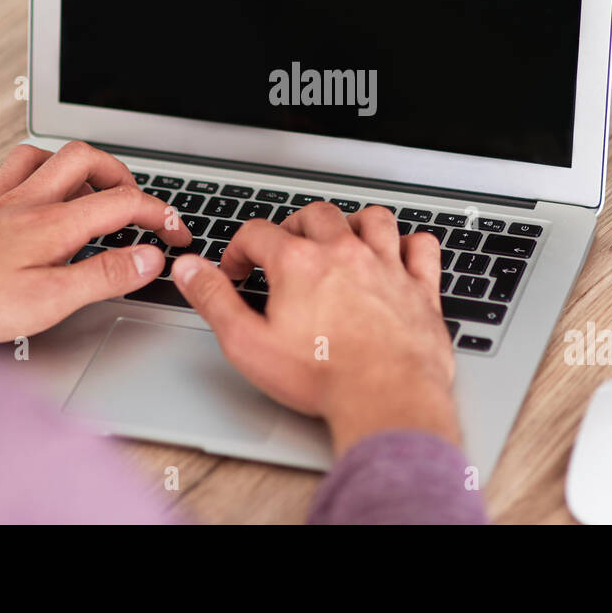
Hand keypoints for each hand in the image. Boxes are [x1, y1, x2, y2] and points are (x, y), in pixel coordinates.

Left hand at [0, 141, 189, 343]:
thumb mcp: (50, 301)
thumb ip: (104, 275)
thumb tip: (149, 257)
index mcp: (54, 224)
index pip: (124, 203)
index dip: (160, 214)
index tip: (176, 233)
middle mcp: (25, 202)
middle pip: (84, 159)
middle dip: (119, 173)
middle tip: (134, 199)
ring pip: (36, 157)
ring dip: (66, 166)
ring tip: (81, 188)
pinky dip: (8, 177)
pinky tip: (12, 191)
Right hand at [170, 202, 459, 454]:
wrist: (386, 397)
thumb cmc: (322, 377)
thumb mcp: (248, 343)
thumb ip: (214, 300)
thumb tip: (190, 270)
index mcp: (300, 263)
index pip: (258, 233)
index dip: (239, 249)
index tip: (237, 270)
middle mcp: (345, 253)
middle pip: (315, 215)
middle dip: (294, 227)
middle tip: (285, 252)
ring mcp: (386, 267)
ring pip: (371, 218)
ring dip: (352, 223)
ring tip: (340, 241)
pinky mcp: (420, 288)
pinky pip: (421, 246)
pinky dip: (409, 244)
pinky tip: (398, 254)